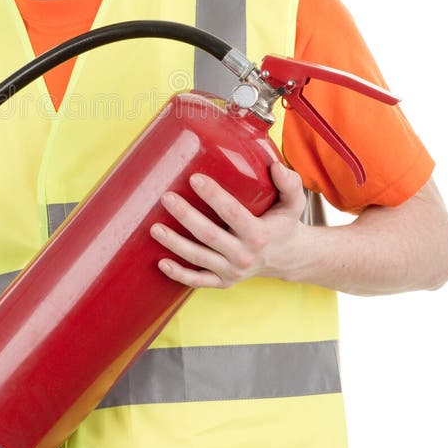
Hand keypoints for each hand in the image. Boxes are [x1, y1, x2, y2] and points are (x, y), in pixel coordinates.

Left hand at [151, 161, 306, 287]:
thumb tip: (275, 166)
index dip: (214, 196)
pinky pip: (198, 281)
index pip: (233, 213)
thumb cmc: (283, 224)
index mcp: (259, 234)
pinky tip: (161, 262)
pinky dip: (179, 274)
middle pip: (209, 236)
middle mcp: (244, 255)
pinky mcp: (223, 282)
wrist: (287, 259)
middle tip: (166, 198)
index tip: (195, 178)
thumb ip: (289, 183)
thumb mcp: (294, 203)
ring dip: (174, 244)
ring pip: (198, 258)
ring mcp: (232, 271)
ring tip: (154, 228)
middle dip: (186, 216)